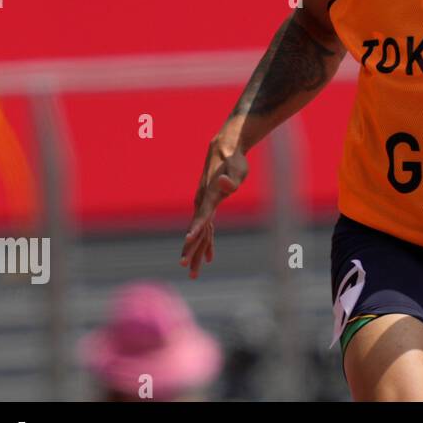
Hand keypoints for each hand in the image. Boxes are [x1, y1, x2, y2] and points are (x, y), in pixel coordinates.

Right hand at [180, 137, 247, 278]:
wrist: (225, 149)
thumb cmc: (233, 160)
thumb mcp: (237, 169)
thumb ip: (231, 179)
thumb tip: (224, 183)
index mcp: (209, 197)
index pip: (201, 217)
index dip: (195, 231)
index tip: (188, 242)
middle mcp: (203, 203)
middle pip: (196, 231)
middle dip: (191, 251)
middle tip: (186, 268)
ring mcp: (204, 205)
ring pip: (200, 234)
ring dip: (196, 253)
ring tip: (194, 273)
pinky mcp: (210, 206)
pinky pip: (206, 229)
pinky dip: (207, 244)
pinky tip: (209, 257)